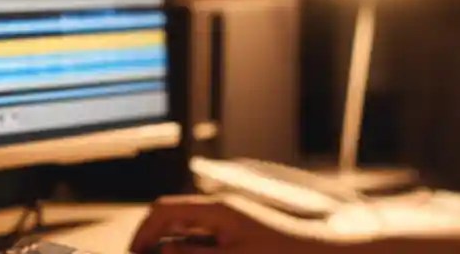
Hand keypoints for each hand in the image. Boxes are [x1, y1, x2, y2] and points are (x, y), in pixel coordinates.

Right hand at [128, 194, 344, 253]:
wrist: (316, 252)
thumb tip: (161, 251)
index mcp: (216, 209)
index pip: (163, 209)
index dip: (143, 232)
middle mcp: (219, 210)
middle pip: (171, 220)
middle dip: (155, 243)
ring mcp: (227, 221)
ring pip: (186, 233)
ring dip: (174, 249)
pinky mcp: (235, 234)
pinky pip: (203, 240)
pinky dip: (193, 249)